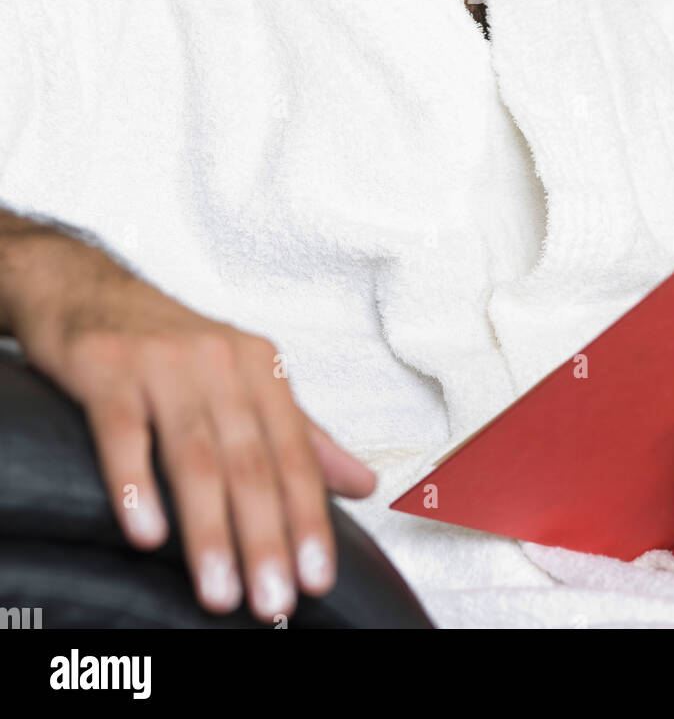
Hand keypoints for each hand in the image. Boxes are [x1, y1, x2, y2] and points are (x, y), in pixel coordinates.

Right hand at [10, 235, 376, 621]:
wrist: (89, 291)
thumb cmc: (173, 349)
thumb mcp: (245, 382)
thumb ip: (303, 437)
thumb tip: (366, 483)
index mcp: (260, 367)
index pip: (295, 454)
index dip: (308, 518)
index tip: (316, 579)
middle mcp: (219, 362)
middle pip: (249, 461)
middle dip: (264, 537)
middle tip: (272, 601)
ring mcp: (162, 363)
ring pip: (194, 456)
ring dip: (208, 530)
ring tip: (218, 590)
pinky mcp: (107, 369)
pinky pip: (123, 432)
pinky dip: (136, 484)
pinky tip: (146, 533)